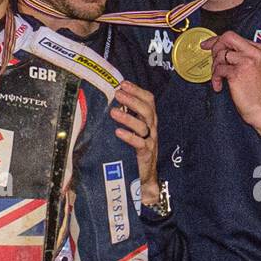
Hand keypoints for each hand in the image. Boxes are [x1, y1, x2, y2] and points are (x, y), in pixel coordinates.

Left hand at [111, 81, 159, 202]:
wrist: (144, 176)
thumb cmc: (135, 150)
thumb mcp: (133, 130)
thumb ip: (126, 116)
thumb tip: (109, 101)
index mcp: (149, 120)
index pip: (149, 100)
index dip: (137, 90)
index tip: (123, 84)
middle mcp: (151, 128)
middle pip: (147, 110)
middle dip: (132, 100)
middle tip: (117, 94)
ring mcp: (149, 141)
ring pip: (143, 126)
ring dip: (128, 117)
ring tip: (113, 112)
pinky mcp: (145, 154)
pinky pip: (139, 144)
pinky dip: (129, 137)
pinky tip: (118, 132)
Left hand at [206, 31, 260, 135]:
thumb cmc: (259, 93)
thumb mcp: (255, 68)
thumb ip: (242, 57)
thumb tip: (221, 50)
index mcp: (259, 49)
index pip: (233, 36)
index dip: (217, 40)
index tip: (207, 45)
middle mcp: (254, 53)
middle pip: (227, 37)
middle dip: (215, 48)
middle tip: (214, 62)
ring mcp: (246, 61)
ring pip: (221, 54)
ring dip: (215, 68)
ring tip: (219, 79)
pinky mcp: (238, 73)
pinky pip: (218, 69)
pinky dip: (215, 79)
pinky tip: (220, 86)